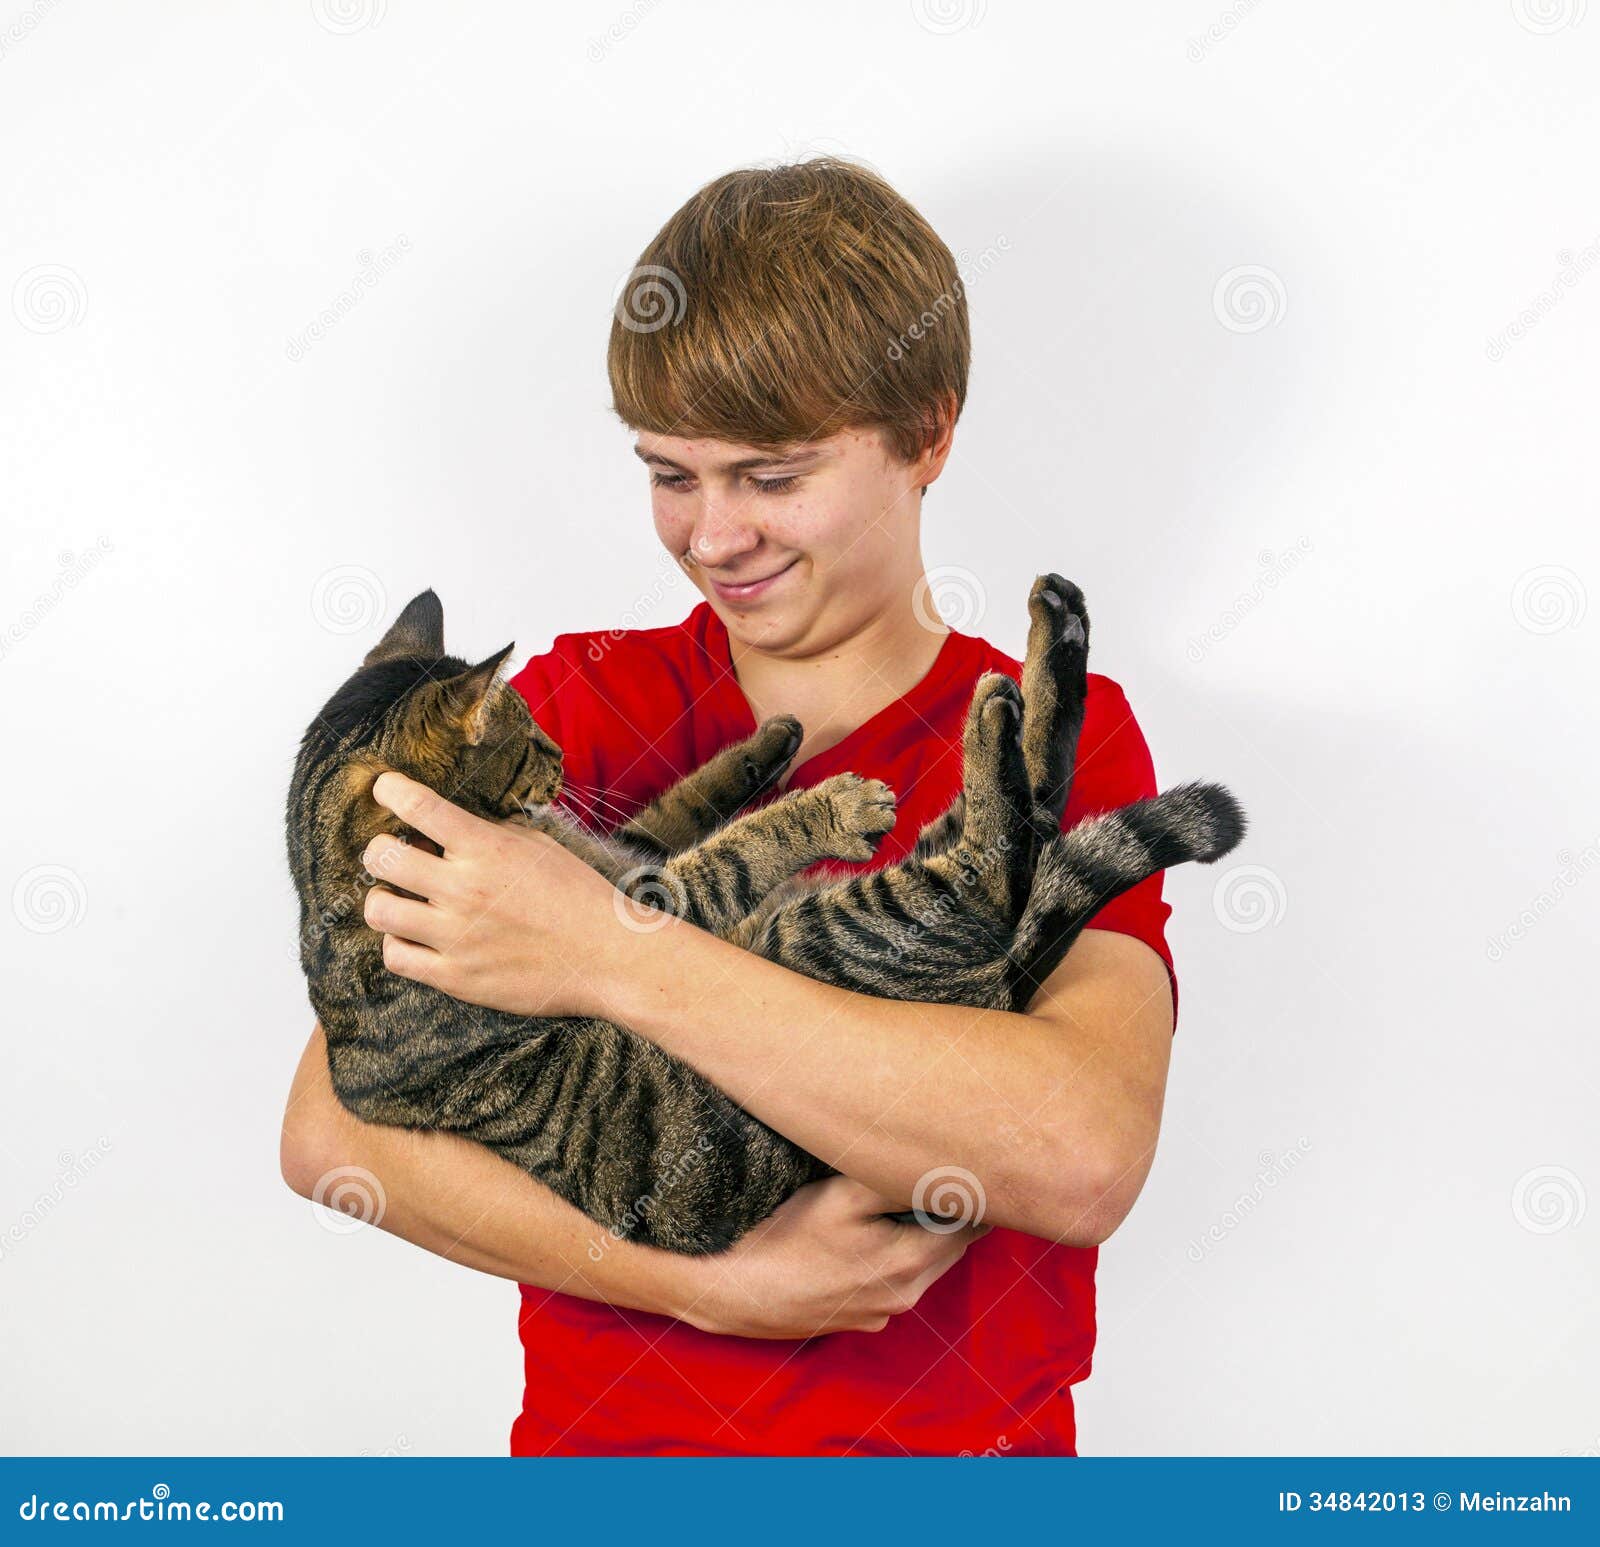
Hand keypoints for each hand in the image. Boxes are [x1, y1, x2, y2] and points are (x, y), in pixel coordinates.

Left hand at [361, 771, 619, 1016]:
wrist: (609, 957)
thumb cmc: (579, 897)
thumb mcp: (539, 846)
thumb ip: (490, 833)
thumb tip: (446, 827)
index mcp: (487, 849)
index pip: (418, 806)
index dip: (390, 790)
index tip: (384, 789)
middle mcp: (465, 889)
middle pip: (382, 858)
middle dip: (380, 850)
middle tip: (392, 855)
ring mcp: (457, 936)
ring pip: (379, 909)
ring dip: (383, 897)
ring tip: (399, 898)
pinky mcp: (456, 978)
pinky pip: (396, 956)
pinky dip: (397, 942)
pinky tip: (414, 936)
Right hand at [665, 1174, 988, 1338]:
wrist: (734, 1293)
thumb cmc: (788, 1239)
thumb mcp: (844, 1195)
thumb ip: (898, 1181)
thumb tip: (942, 1165)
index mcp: (911, 1264)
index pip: (971, 1225)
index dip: (973, 1194)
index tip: (971, 1165)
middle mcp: (905, 1296)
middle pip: (949, 1246)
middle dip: (949, 1212)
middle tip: (937, 1172)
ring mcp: (880, 1313)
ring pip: (921, 1265)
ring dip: (919, 1235)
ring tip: (900, 1199)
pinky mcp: (856, 1320)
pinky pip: (891, 1282)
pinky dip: (891, 1257)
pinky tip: (862, 1236)